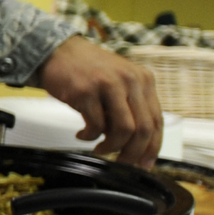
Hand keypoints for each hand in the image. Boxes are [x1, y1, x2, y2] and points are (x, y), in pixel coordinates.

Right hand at [33, 37, 162, 166]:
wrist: (57, 51)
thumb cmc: (87, 70)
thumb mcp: (118, 82)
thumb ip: (131, 106)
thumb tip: (137, 144)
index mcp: (143, 79)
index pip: (156, 121)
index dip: (152, 147)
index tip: (144, 163)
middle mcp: (130, 80)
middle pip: (142, 129)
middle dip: (132, 153)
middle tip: (121, 161)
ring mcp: (108, 85)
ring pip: (123, 130)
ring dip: (111, 147)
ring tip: (100, 149)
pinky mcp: (86, 91)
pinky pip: (95, 125)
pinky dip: (89, 137)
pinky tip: (82, 134)